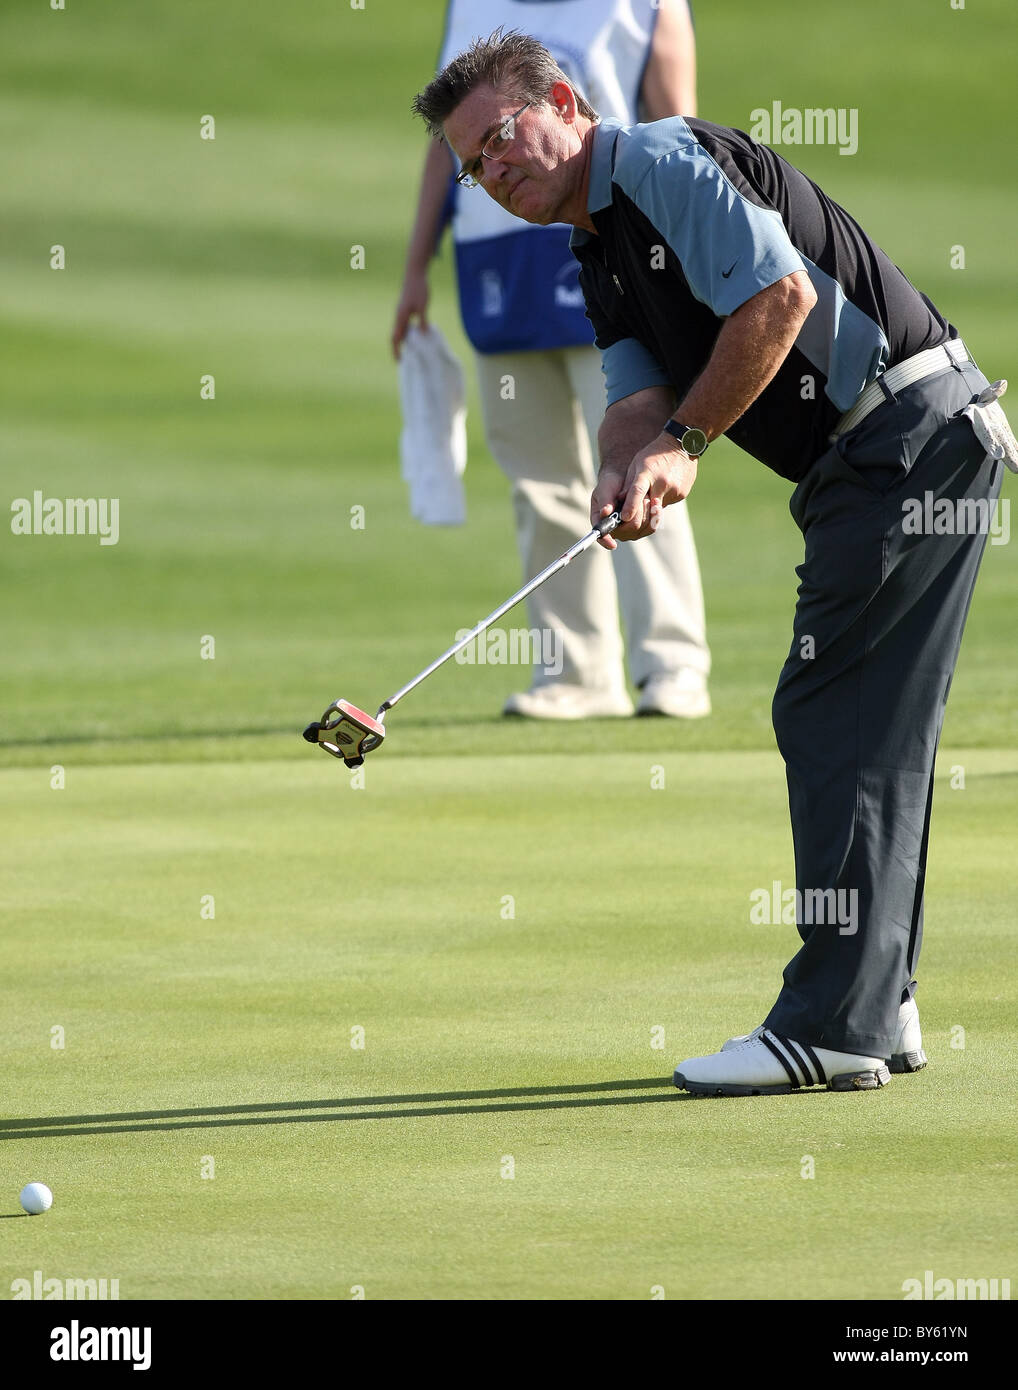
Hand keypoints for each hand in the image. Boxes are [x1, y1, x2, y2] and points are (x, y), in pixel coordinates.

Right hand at [391, 268, 429, 359]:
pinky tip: (416, 338)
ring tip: (410, 352)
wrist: (415, 273)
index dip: (396, 350)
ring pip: (400, 331)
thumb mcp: (423, 305)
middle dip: (397, 349)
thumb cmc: (419, 288)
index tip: (400, 361)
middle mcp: (398, 316)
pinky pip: (404, 325)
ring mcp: (401, 313)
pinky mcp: (405, 309)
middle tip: (402, 361)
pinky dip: (408, 334)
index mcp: (400, 316)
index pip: (396, 337)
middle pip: (395, 336)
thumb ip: (422, 319)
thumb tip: (423, 333)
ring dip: (403, 342)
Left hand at [591, 433, 697, 548]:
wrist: (682, 446)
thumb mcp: (637, 463)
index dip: (630, 506)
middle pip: (648, 507)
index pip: (637, 492)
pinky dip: (661, 500)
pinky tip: (664, 487)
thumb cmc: (655, 454)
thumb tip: (619, 501)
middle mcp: (662, 483)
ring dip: (651, 505)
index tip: (624, 517)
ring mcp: (674, 490)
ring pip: (657, 508)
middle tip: (631, 516)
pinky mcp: (681, 494)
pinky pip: (667, 503)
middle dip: (639, 515)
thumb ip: (629, 483)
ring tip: (653, 489)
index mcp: (647, 473)